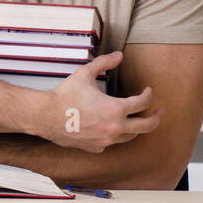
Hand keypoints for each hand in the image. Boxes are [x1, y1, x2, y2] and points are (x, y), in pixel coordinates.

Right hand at [43, 50, 161, 152]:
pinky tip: (114, 128)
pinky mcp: (96, 147)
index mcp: (116, 109)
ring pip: (131, 136)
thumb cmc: (64, 95)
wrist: (44, 116)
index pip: (143, 103)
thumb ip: (104, 63)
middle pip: (147, 126)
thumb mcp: (85, 74)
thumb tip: (119, 55)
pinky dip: (117, 135)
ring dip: (137, 127)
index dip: (149, 95)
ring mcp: (106, 139)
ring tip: (138, 121)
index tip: (147, 91)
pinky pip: (113, 142)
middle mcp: (115, 127)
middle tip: (158, 112)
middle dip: (156, 117)